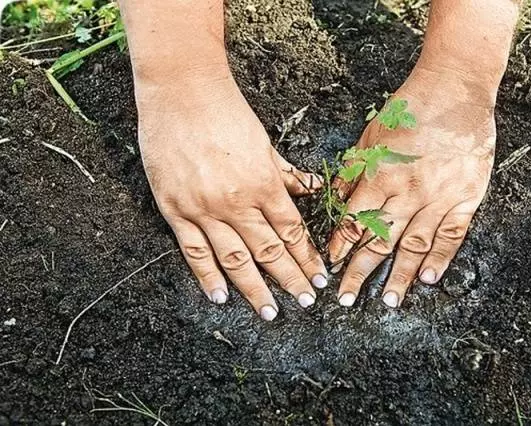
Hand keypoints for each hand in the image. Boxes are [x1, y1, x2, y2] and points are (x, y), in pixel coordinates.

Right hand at [137, 74, 327, 320]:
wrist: (181, 93)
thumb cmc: (225, 111)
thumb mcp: (264, 141)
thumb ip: (286, 173)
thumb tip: (311, 187)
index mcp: (264, 184)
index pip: (292, 231)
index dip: (308, 258)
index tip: (319, 276)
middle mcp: (238, 203)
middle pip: (270, 251)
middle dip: (292, 279)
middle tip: (306, 301)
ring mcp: (205, 209)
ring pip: (236, 259)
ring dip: (256, 289)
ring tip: (271, 312)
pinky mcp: (176, 210)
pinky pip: (195, 251)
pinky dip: (208, 276)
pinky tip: (220, 296)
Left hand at [328, 68, 495, 307]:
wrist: (455, 91)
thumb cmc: (409, 110)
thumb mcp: (369, 136)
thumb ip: (352, 172)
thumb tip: (332, 200)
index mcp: (380, 175)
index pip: (354, 220)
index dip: (341, 247)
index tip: (331, 267)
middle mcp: (407, 192)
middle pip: (380, 240)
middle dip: (361, 272)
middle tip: (349, 299)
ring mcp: (438, 197)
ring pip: (415, 244)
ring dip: (399, 275)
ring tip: (389, 301)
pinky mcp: (466, 197)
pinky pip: (451, 233)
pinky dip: (440, 257)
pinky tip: (429, 278)